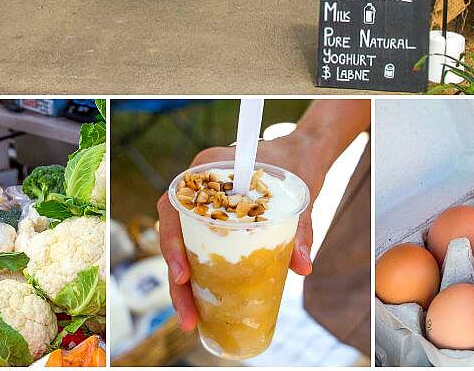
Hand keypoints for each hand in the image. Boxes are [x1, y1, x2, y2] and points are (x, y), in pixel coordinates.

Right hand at [157, 133, 319, 330]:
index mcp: (208, 168)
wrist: (302, 153)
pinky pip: (197, 248)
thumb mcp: (298, 195)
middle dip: (175, 279)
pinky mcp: (215, 222)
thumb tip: (303, 267)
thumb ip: (301, 229)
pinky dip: (197, 275)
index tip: (183, 273)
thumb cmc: (295, 164)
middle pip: (173, 233)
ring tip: (191, 321)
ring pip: (181, 246)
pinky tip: (203, 307)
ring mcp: (204, 205)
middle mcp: (198, 187)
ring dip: (182, 285)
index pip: (175, 204)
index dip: (171, 240)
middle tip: (188, 318)